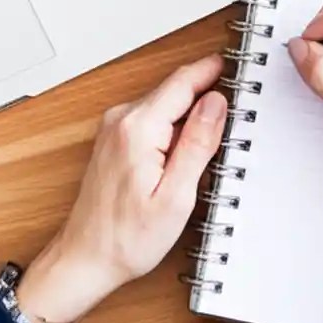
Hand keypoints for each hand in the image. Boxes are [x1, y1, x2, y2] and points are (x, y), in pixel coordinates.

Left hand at [16, 55, 227, 322]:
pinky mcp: (113, 139)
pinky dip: (173, 127)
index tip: (235, 66)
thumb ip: (197, 144)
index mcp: (137, 129)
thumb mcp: (176, 196)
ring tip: (211, 143)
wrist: (87, 257)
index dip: (212, 71)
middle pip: (174, 90)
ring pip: (163, 105)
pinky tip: (183, 155)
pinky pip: (151, 119)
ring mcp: (114, 128)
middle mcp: (121, 120)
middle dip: (205, 95)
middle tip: (234, 113)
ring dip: (189, 115)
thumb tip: (215, 104)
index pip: (182, 82)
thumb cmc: (126, 238)